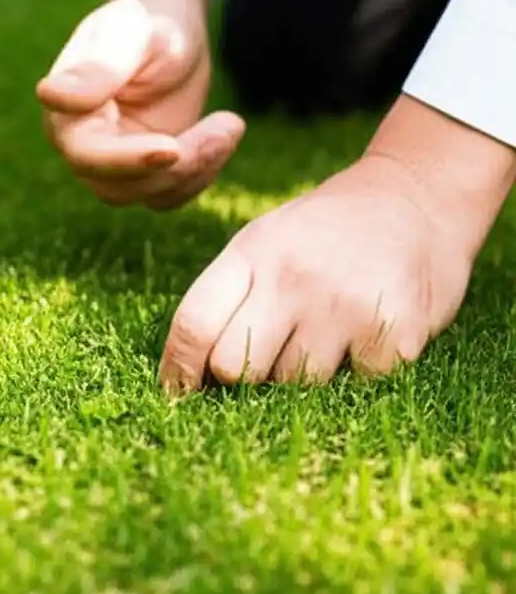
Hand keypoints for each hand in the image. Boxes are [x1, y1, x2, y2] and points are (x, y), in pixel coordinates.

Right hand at [36, 0, 243, 209]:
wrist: (169, 26)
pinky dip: (204, 173)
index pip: (86, 155)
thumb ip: (98, 67)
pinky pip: (170, 193)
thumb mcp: (130, 35)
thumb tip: (49, 94)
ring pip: (148, 195)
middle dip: (176, 167)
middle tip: (229, 125)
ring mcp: (113, 164)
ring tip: (231, 124)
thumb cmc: (146, 20)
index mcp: (66, 114)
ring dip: (197, 169)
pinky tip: (223, 134)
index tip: (173, 149)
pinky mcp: (146, 171)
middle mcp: (82, 147)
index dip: (127, 160)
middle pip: (117, 187)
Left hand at [159, 96, 515, 391]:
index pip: (194, 323)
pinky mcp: (394, 332)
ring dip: (304, 375)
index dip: (177, 368)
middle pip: (235, 367)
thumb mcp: (265, 241)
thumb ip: (228, 297)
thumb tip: (190, 376)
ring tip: (327, 331)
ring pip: (294, 384)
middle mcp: (292, 277)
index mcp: (251, 252)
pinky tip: (368, 333)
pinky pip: (355, 386)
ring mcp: (344, 305)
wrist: (418, 200)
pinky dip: (359, 372)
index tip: (175, 392)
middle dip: (242, 377)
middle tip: (267, 357)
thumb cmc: (324, 235)